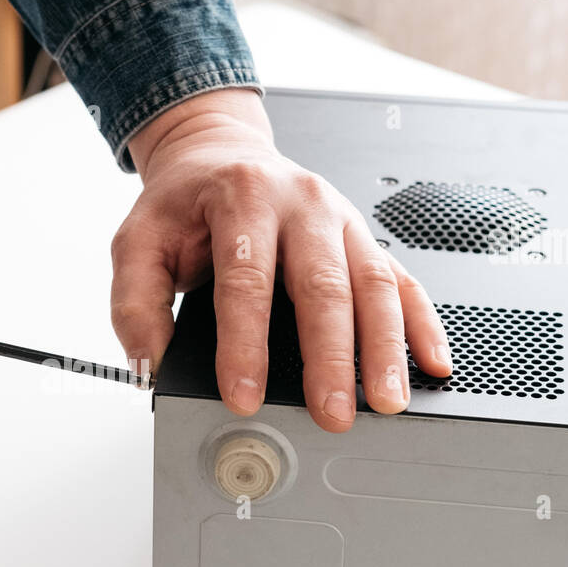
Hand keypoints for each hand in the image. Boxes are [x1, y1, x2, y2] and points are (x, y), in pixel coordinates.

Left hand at [117, 89, 450, 430]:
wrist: (218, 153)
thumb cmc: (184, 204)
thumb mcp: (138, 241)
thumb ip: (135, 303)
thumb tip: (147, 363)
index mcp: (242, 199)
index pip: (246, 281)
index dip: (244, 344)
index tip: (244, 396)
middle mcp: (301, 204)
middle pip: (323, 285)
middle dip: (331, 357)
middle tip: (332, 413)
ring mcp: (342, 219)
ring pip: (375, 284)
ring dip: (384, 348)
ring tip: (386, 401)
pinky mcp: (364, 238)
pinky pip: (403, 280)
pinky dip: (421, 323)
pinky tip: (432, 361)